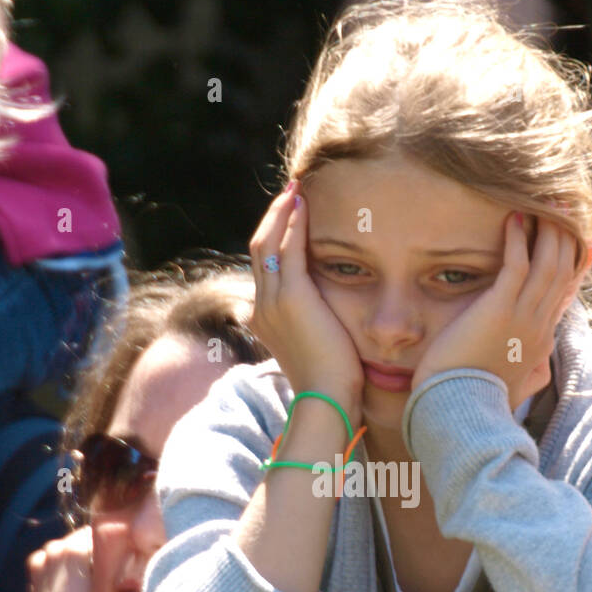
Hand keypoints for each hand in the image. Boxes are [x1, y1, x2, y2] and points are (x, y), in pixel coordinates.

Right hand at [248, 182, 363, 418]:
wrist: (327, 400)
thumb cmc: (332, 384)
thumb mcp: (317, 351)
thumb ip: (315, 329)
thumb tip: (329, 323)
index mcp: (264, 320)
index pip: (264, 269)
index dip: (275, 239)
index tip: (290, 219)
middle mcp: (261, 307)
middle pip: (259, 249)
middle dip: (274, 218)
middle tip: (291, 194)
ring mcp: (272, 301)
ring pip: (268, 243)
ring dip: (282, 213)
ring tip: (296, 191)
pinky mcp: (291, 297)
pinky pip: (288, 248)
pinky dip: (294, 224)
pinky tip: (305, 205)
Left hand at [411, 215, 590, 408]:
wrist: (458, 413)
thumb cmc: (474, 401)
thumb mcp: (513, 391)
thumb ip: (529, 378)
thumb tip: (539, 374)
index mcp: (540, 342)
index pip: (565, 293)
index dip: (573, 261)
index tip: (576, 237)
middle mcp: (539, 326)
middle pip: (564, 269)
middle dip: (565, 233)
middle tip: (563, 204)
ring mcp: (523, 318)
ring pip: (548, 262)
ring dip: (547, 228)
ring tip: (544, 200)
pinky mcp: (500, 310)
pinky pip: (517, 264)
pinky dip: (517, 239)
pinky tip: (514, 217)